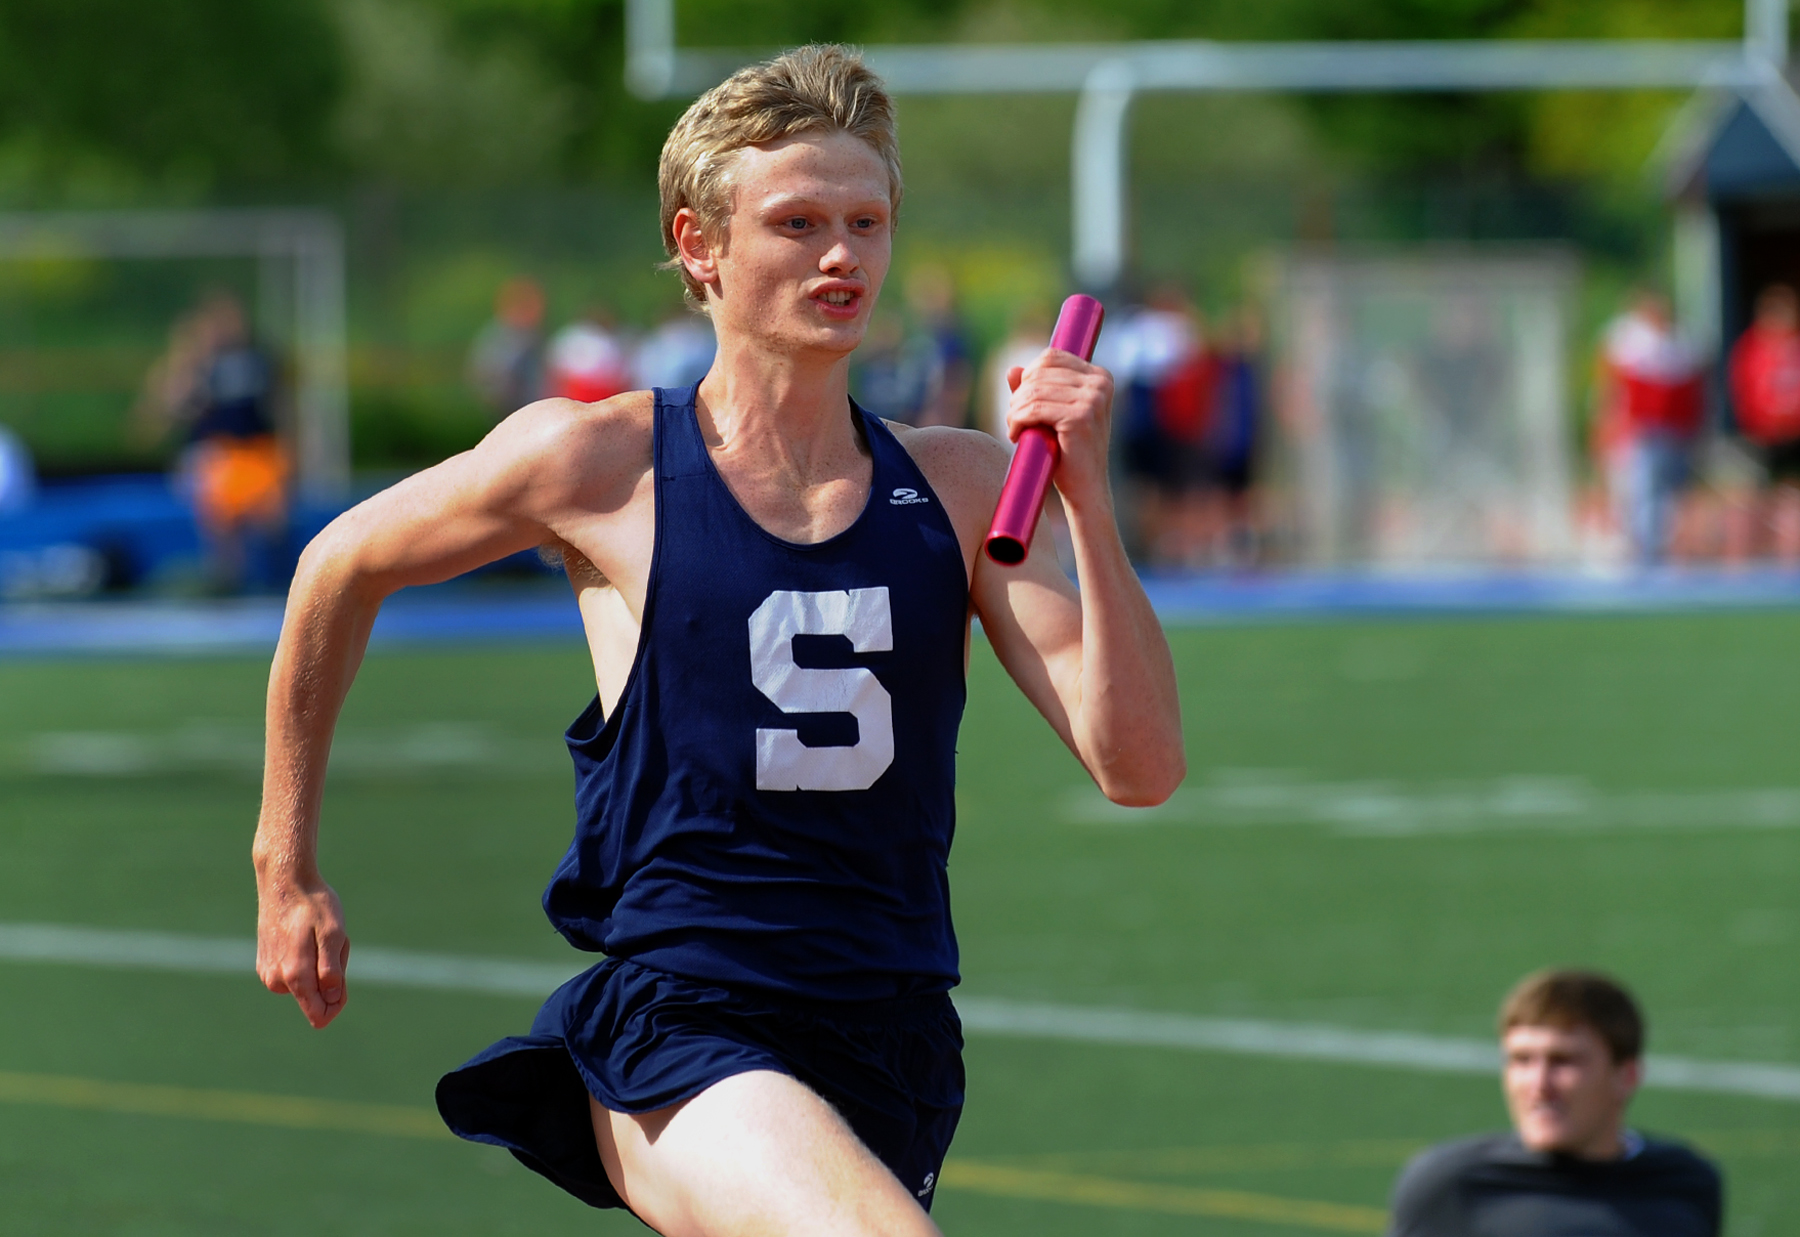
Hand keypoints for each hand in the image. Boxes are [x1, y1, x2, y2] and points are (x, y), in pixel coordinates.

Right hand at [255, 873, 349, 1028]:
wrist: (284, 880)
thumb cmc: (313, 904)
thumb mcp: (333, 933)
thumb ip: (331, 969)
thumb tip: (330, 999)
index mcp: (294, 976)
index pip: (319, 1015)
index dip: (337, 1003)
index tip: (343, 978)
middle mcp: (276, 981)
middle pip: (316, 996)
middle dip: (330, 975)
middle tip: (330, 942)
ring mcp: (268, 973)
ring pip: (307, 983)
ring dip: (320, 964)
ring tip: (318, 935)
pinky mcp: (266, 964)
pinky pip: (294, 973)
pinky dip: (307, 958)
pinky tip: (306, 934)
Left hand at [1005, 349, 1114, 511]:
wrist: (1086, 490)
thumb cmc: (1068, 453)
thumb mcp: (1052, 415)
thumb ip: (1035, 390)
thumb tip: (1012, 369)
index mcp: (1100, 377)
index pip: (1050, 357)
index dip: (1028, 377)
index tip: (1023, 402)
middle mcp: (1100, 383)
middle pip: (1039, 372)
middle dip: (1019, 396)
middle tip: (1015, 420)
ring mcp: (1093, 400)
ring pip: (1032, 391)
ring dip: (1014, 411)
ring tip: (1014, 429)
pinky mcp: (1080, 418)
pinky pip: (1033, 409)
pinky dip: (1016, 421)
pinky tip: (1016, 436)